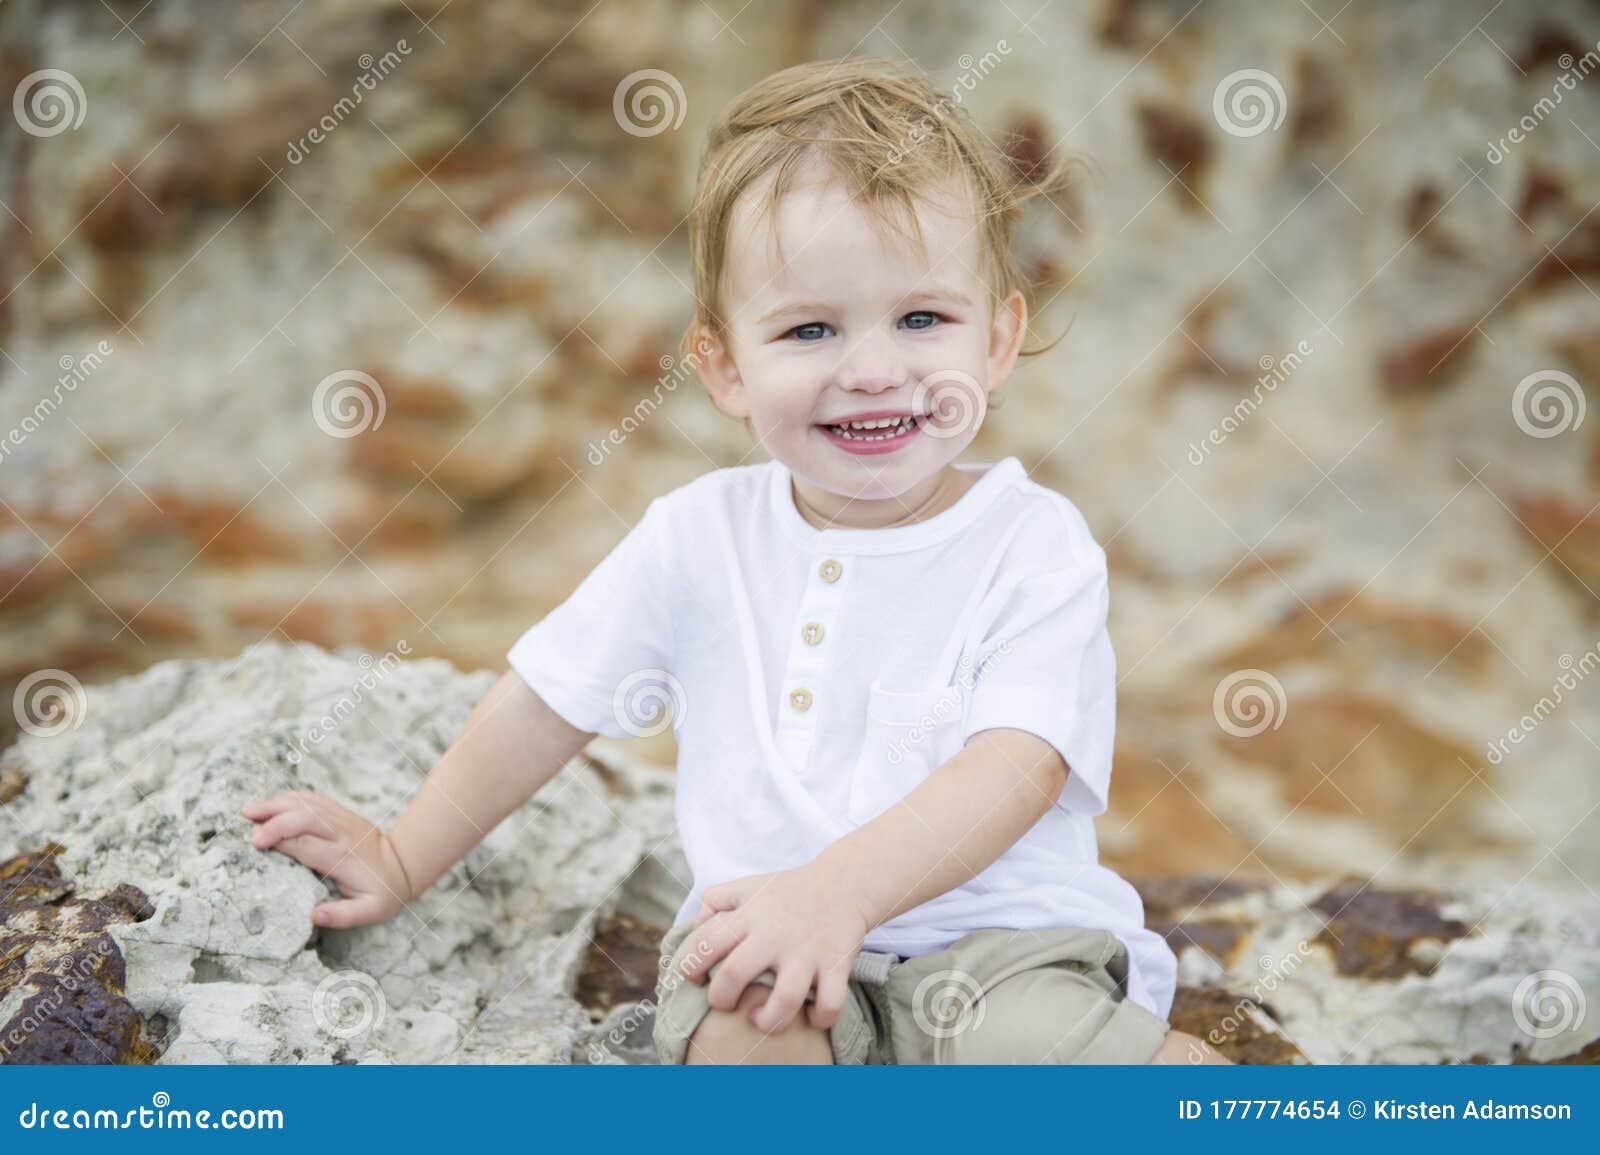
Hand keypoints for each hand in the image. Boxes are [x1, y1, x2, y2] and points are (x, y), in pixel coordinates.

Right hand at [242, 790, 413, 928]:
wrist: (404, 864)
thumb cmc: (383, 891)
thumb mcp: (371, 911)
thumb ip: (343, 916)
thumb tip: (315, 917)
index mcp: (343, 857)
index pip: (307, 843)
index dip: (281, 840)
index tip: (257, 844)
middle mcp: (341, 833)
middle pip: (305, 818)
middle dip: (275, 821)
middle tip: (250, 832)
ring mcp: (341, 819)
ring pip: (307, 803)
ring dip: (277, 804)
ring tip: (249, 811)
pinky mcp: (340, 813)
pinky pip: (314, 799)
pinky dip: (291, 798)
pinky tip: (272, 803)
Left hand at [682, 863, 871, 1033]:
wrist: (843, 884)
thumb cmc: (787, 892)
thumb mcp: (747, 886)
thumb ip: (714, 901)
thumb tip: (694, 932)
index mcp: (749, 916)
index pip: (705, 943)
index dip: (691, 967)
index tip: (698, 978)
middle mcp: (774, 935)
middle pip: (734, 974)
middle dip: (721, 999)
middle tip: (726, 1003)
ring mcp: (807, 952)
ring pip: (785, 1000)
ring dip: (768, 1020)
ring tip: (760, 1018)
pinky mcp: (836, 964)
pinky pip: (830, 1003)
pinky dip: (820, 1018)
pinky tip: (810, 1016)